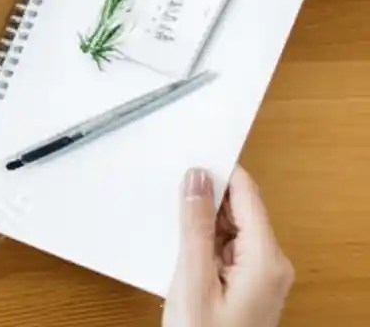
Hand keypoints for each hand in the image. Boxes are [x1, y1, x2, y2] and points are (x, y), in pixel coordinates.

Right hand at [163, 167, 293, 326]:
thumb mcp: (192, 279)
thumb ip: (194, 225)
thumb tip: (197, 179)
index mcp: (266, 258)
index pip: (247, 194)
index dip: (219, 172)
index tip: (189, 155)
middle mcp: (272, 263)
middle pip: (239, 210)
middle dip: (205, 199)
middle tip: (168, 193)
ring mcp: (262, 275)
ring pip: (229, 229)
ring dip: (200, 224)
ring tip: (171, 232)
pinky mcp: (248, 285)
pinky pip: (226, 250)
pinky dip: (203, 245)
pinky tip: (181, 253)